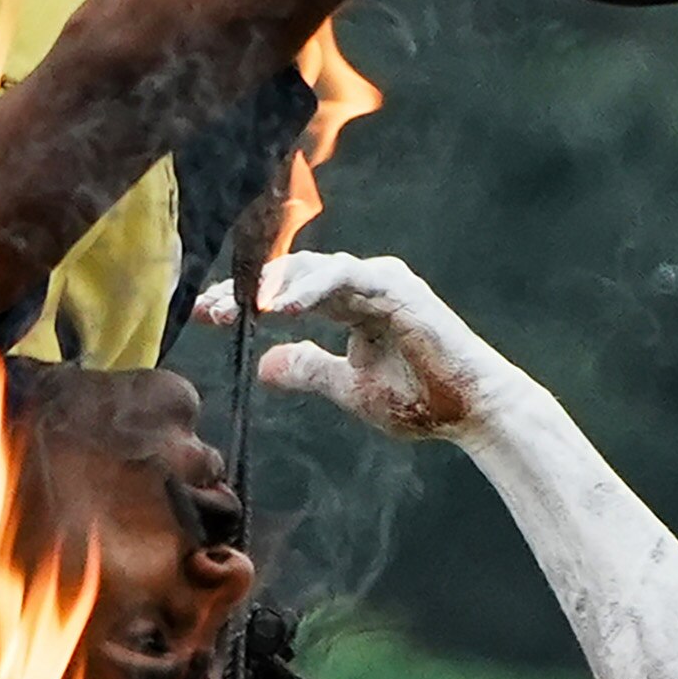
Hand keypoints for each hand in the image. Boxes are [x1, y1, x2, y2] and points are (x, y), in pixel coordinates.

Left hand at [199, 248, 501, 442]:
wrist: (474, 411)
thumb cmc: (421, 400)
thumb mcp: (350, 389)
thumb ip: (311, 370)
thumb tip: (265, 366)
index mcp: (349, 303)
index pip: (286, 292)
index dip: (245, 301)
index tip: (203, 315)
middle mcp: (361, 283)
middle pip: (291, 274)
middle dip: (247, 290)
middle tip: (208, 309)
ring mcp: (379, 279)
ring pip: (312, 268)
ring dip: (272, 286)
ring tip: (239, 308)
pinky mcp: (396, 286)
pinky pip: (344, 278)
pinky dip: (310, 289)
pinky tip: (280, 307)